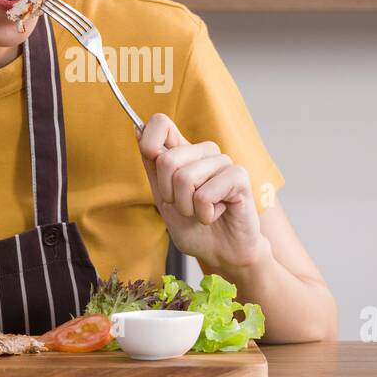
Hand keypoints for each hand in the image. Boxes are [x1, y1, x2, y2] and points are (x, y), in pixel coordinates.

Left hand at [136, 113, 268, 274]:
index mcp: (184, 153)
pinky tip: (217, 214)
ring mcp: (222, 162)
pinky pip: (205, 194)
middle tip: (185, 207)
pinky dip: (205, 214)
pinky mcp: (238, 176)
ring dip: (188, 208)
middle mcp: (203, 152)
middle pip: (167, 159)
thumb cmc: (195, 227)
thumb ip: (153, 168)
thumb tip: (137, 130)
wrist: (222, 253)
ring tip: (202, 212)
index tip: (150, 159)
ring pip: (185, 178)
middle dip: (169, 194)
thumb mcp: (164, 199)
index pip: (161, 123)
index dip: (148, 139)